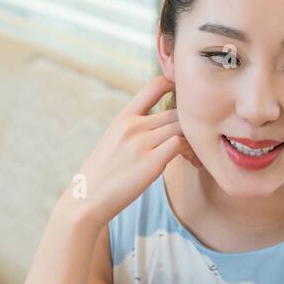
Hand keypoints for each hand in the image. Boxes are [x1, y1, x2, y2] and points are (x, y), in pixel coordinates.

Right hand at [63, 73, 201, 224]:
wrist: (87, 199)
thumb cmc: (104, 175)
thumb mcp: (114, 141)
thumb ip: (134, 129)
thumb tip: (158, 126)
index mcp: (123, 117)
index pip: (154, 85)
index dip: (175, 84)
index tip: (188, 100)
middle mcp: (133, 125)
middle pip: (176, 109)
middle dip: (191, 123)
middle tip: (196, 141)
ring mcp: (141, 143)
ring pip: (182, 126)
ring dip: (194, 139)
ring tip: (193, 156)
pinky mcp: (151, 162)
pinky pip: (181, 144)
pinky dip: (191, 152)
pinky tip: (191, 162)